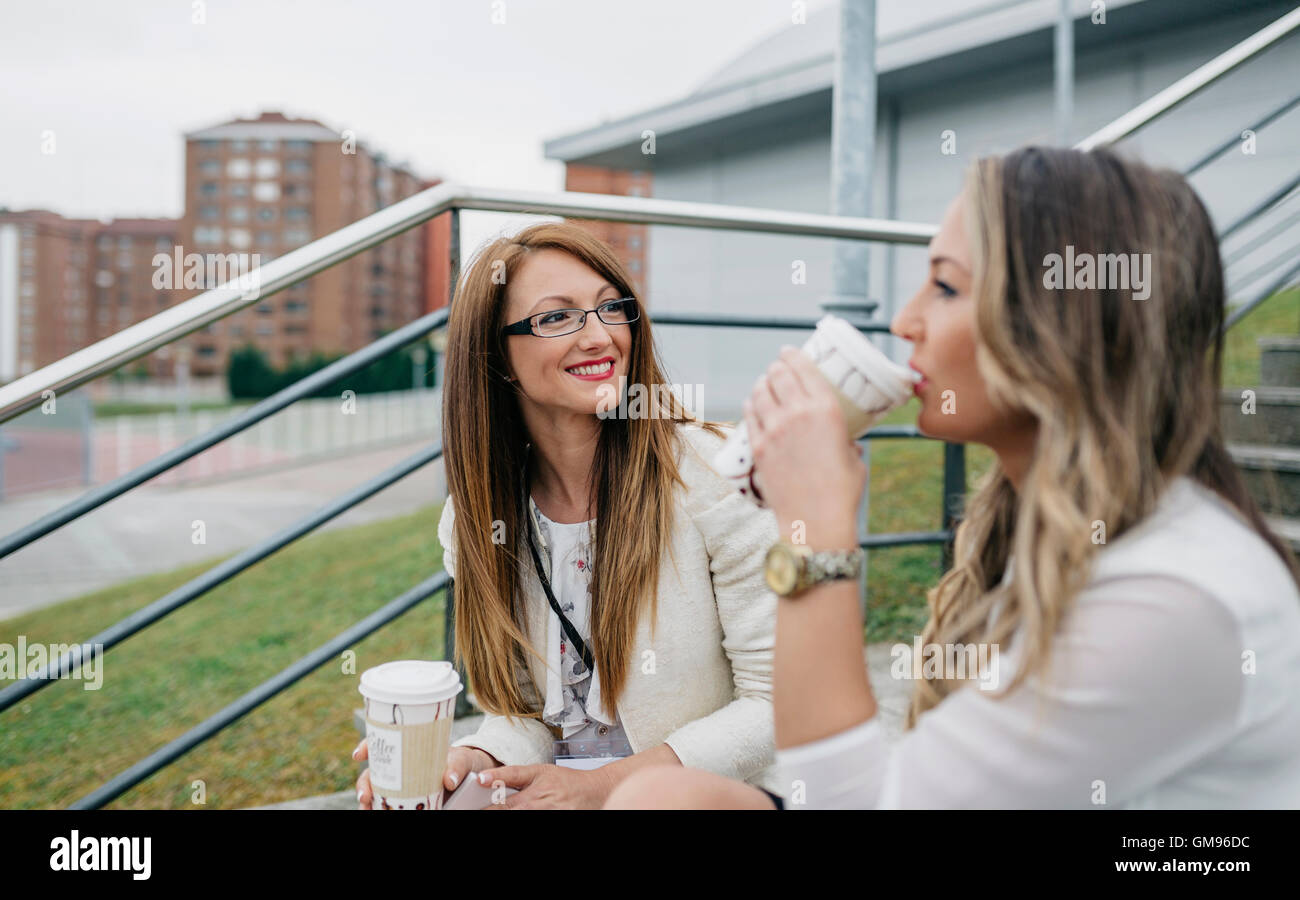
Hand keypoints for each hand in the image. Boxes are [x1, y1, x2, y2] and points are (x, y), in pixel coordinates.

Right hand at [352, 738, 498, 809]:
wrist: (475, 780)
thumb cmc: (465, 763)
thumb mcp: (463, 759)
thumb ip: (457, 765)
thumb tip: (450, 780)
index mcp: (411, 751)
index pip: (383, 744)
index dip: (368, 746)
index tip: (359, 755)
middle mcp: (402, 769)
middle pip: (373, 773)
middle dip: (364, 784)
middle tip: (365, 795)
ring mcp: (404, 788)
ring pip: (376, 793)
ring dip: (368, 801)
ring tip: (367, 809)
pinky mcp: (409, 803)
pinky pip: (390, 806)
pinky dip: (381, 809)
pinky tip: (379, 813)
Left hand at [472, 763, 613, 809]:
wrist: (595, 791)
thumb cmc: (566, 781)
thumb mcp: (539, 771)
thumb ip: (511, 774)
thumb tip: (484, 778)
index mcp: (532, 794)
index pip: (500, 805)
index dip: (483, 810)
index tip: (472, 806)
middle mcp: (538, 808)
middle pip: (508, 814)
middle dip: (492, 812)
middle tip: (477, 810)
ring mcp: (548, 815)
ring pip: (518, 817)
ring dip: (506, 814)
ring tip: (500, 809)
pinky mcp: (554, 821)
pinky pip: (530, 821)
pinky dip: (523, 815)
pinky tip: (523, 811)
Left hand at [742, 346, 865, 547]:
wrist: (815, 520)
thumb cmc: (842, 492)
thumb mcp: (854, 458)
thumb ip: (847, 443)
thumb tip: (847, 444)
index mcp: (826, 409)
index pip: (803, 368)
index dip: (792, 355)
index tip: (788, 351)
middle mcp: (797, 413)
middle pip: (778, 375)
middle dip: (776, 367)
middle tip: (777, 368)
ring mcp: (774, 429)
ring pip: (759, 392)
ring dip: (761, 384)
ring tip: (764, 384)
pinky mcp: (757, 447)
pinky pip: (749, 416)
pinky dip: (750, 406)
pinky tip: (752, 405)